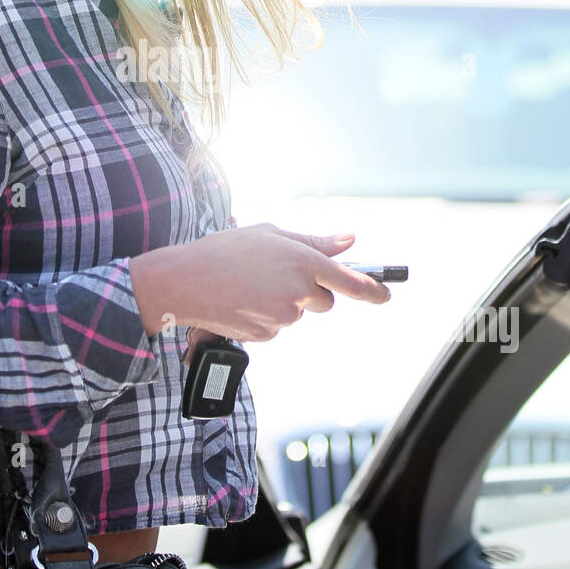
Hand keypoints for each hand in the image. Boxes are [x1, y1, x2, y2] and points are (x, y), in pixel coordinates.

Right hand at [130, 226, 390, 343]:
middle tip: (279, 275)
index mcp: (302, 261)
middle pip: (325, 301)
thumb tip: (349, 240)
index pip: (350, 281)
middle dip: (312, 292)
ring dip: (283, 302)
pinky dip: (264, 316)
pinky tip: (242, 301)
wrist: (184, 282)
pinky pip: (276, 327)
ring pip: (297, 313)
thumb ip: (313, 241)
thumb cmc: (224, 250)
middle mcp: (297, 291)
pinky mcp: (266, 334)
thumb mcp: (269, 234)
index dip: (373, 290)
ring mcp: (282, 316)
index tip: (385, 295)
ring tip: (249, 284)